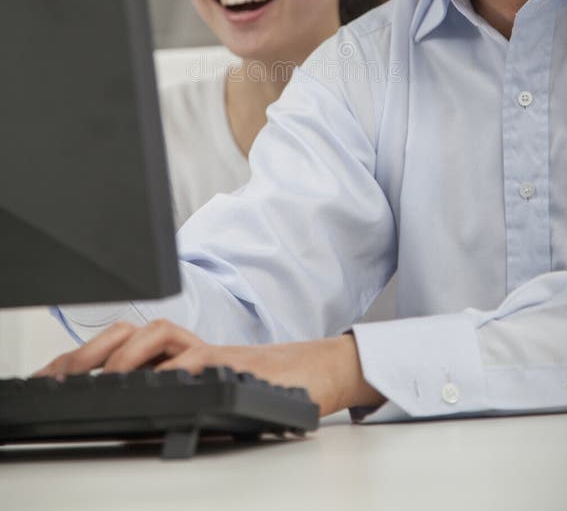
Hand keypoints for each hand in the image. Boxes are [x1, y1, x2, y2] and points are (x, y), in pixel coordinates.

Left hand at [34, 320, 382, 416]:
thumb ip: (182, 399)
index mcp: (183, 357)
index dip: (90, 355)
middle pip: (134, 333)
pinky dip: (173, 367)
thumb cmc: (271, 386)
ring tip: (105, 376)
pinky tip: (157, 378)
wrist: (318, 373)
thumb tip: (135, 422)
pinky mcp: (233, 362)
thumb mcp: (216, 395)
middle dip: (94, 352)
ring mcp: (211, 352)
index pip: (127, 345)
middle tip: (66, 374)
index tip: (59, 373)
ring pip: (159, 335)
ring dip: (126, 355)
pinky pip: (197, 359)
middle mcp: (193, 349)